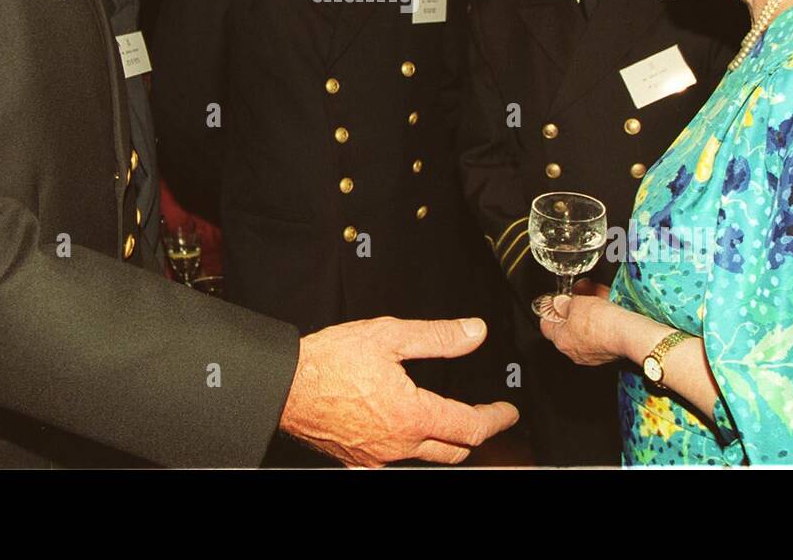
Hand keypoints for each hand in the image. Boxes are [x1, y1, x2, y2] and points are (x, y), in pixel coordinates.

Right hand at [277, 316, 518, 466]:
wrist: (285, 385)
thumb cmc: (329, 361)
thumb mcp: (389, 336)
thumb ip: (437, 337)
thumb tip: (473, 333)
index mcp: (411, 415)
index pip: (470, 427)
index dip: (495, 419)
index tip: (507, 412)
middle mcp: (398, 445)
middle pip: (453, 451)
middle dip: (474, 435)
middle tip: (484, 417)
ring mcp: (377, 457)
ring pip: (425, 458)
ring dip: (444, 442)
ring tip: (449, 421)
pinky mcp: (357, 460)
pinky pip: (394, 460)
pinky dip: (411, 447)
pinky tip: (405, 429)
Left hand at [539, 282, 622, 366]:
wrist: (628, 334)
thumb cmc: (601, 321)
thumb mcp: (578, 302)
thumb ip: (565, 303)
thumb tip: (559, 303)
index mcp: (561, 340)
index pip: (547, 326)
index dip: (550, 311)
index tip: (555, 303)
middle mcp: (574, 352)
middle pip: (567, 329)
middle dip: (573, 312)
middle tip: (578, 299)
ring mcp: (591, 356)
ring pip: (585, 333)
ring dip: (588, 317)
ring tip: (596, 301)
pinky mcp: (607, 355)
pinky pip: (600, 337)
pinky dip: (601, 325)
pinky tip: (607, 312)